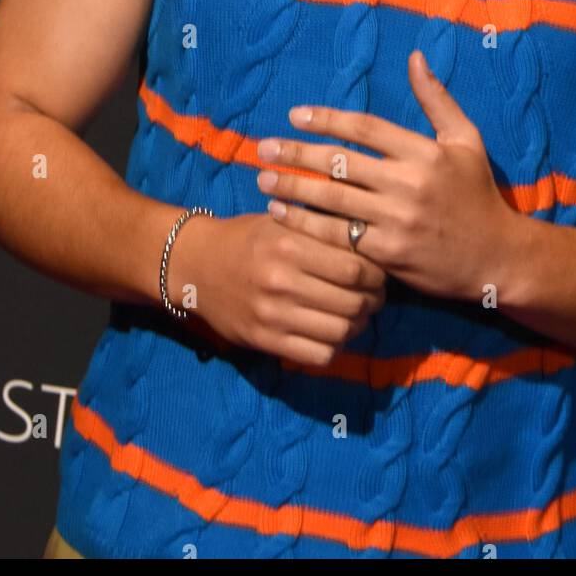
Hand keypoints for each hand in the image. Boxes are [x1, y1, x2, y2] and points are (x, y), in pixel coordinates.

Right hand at [168, 211, 386, 366]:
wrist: (196, 265)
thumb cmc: (246, 238)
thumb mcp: (280, 221)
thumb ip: (320, 228)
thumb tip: (370, 235)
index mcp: (289, 246)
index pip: (355, 267)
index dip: (376, 273)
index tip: (379, 272)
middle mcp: (282, 281)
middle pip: (353, 301)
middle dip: (373, 301)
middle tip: (376, 296)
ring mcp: (273, 315)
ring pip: (340, 331)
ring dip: (358, 325)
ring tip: (358, 315)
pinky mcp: (265, 340)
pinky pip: (317, 355)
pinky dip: (334, 347)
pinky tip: (333, 333)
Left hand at [256, 50, 521, 302]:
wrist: (495, 256)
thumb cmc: (478, 193)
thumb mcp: (466, 140)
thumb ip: (437, 99)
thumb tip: (414, 57)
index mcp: (424, 153)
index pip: (364, 128)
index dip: (325, 119)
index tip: (294, 115)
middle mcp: (408, 184)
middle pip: (340, 163)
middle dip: (296, 153)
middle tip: (263, 148)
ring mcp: (397, 220)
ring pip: (332, 199)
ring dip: (292, 188)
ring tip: (263, 180)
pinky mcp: (388, 254)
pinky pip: (338, 236)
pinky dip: (307, 225)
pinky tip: (283, 216)